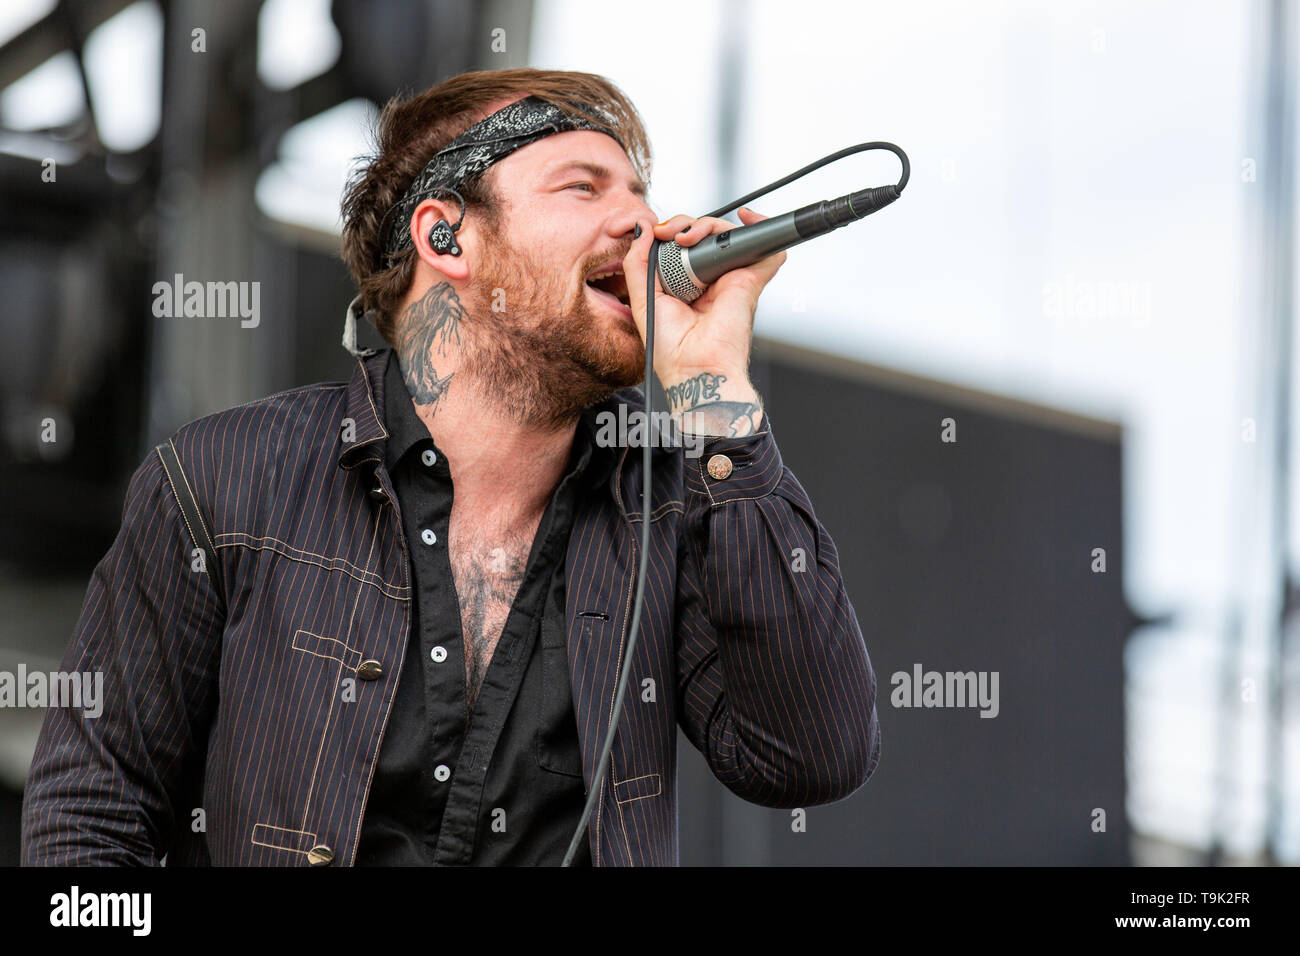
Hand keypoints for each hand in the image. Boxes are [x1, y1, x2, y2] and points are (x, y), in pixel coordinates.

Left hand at [621, 207, 784, 435]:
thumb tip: (643, 230)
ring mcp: (733, 279)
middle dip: (685, 223)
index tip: (655, 232)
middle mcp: (711, 280)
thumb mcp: (643, 299)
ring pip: (728, 235)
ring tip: (687, 237)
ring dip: (708, 224)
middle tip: (669, 233)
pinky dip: (762, 227)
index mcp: (687, 284)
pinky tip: (746, 219)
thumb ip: (637, 264)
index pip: (683, 244)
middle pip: (705, 235)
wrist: (694, 369)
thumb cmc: (670, 348)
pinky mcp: (751, 281)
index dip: (671, 231)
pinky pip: (768, 249)